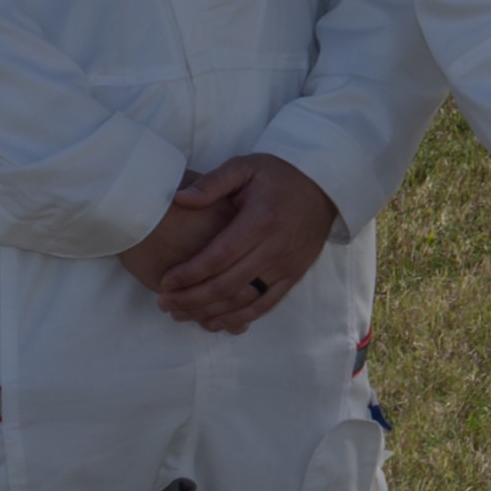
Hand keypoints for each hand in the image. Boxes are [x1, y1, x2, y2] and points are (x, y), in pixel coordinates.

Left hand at [123, 158, 341, 332]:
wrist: (324, 189)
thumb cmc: (279, 176)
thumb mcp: (246, 167)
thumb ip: (213, 183)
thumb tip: (180, 199)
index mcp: (260, 220)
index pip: (220, 256)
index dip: (191, 273)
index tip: (166, 282)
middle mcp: (275, 248)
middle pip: (228, 283)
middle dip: (192, 298)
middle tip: (165, 304)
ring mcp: (286, 266)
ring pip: (244, 300)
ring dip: (210, 312)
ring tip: (181, 314)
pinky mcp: (294, 276)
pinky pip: (265, 305)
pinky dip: (238, 319)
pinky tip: (214, 323)